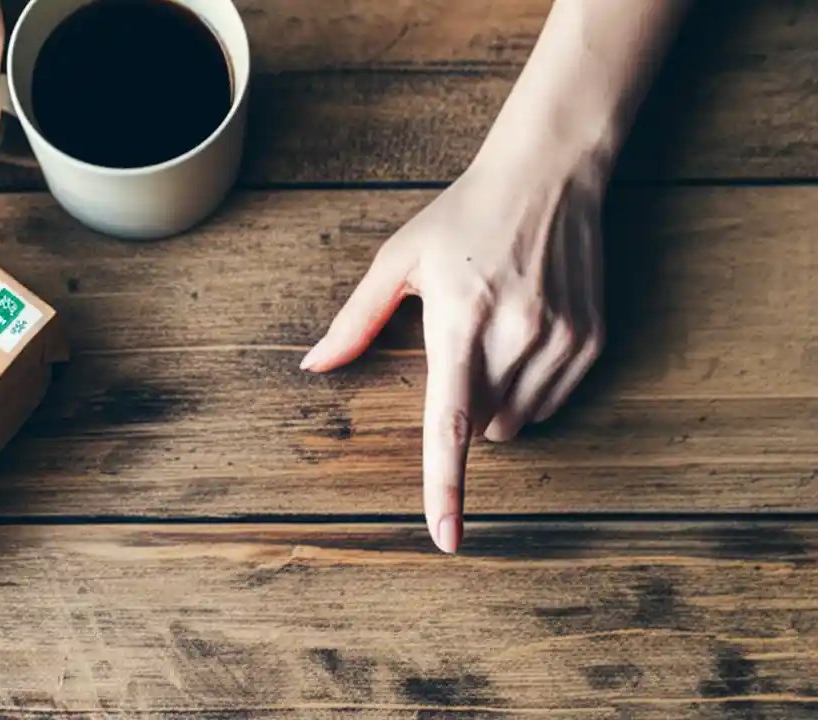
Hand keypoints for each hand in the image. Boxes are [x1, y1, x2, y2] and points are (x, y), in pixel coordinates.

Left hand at [300, 156, 606, 552]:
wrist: (549, 176)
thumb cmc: (462, 217)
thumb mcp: (399, 260)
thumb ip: (356, 321)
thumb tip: (314, 367)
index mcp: (460, 321)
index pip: (451, 423)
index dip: (446, 486)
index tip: (447, 537)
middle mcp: (517, 336)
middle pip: (484, 431)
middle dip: (464, 411)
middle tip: (460, 351)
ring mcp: (562, 341)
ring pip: (519, 423)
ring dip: (498, 404)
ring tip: (494, 336)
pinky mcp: (593, 341)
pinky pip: (553, 403)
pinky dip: (531, 390)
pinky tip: (525, 336)